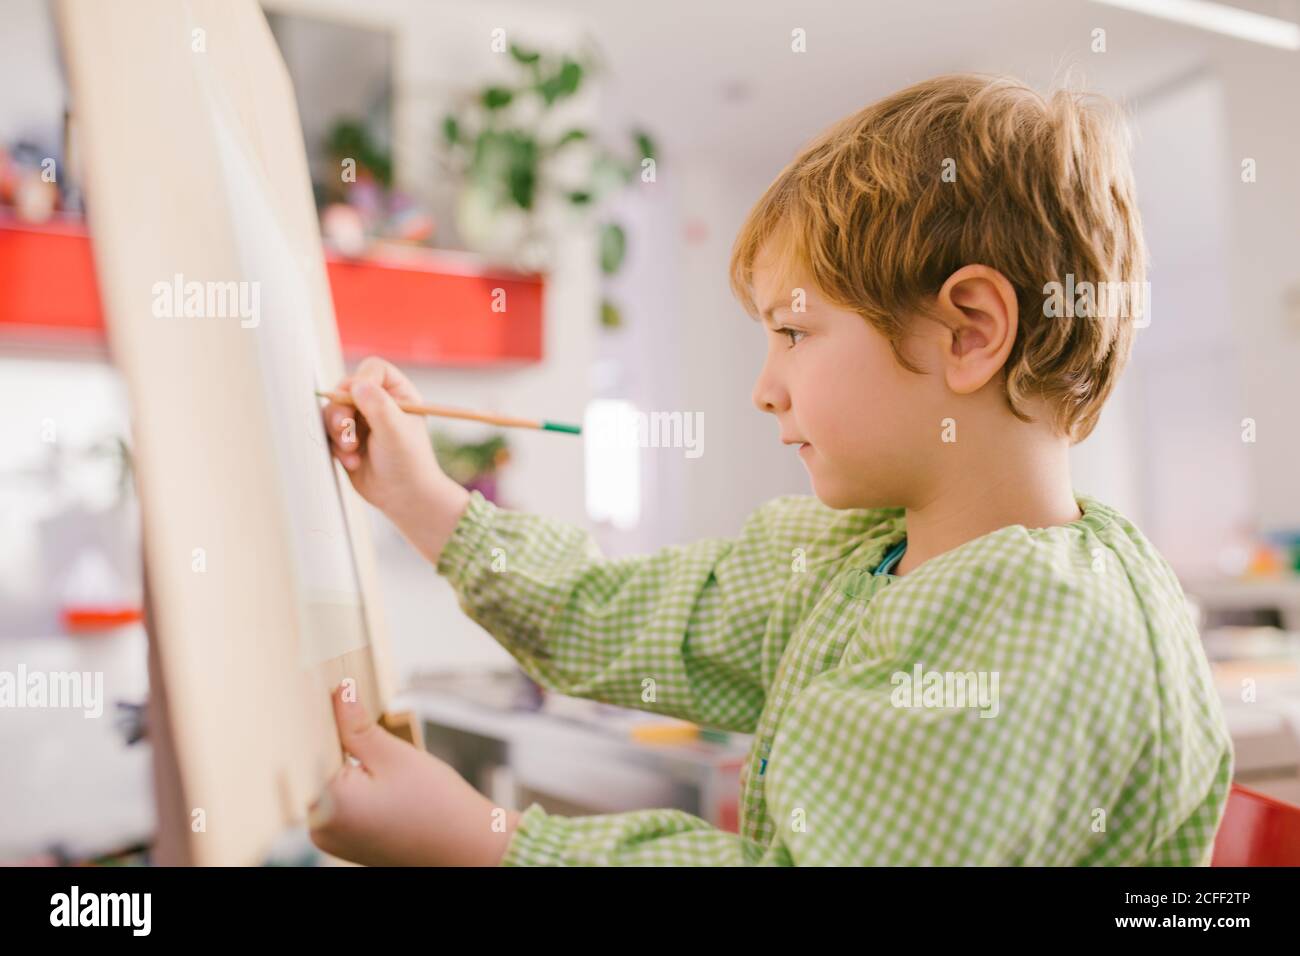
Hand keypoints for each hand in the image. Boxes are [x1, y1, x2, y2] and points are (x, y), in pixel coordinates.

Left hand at [308, 684, 520, 865]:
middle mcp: (321, 828)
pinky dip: (348, 778)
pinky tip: (368, 766)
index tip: (327, 690)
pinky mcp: (342, 840)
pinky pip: (335, 799)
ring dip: (339, 757)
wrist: (466, 848)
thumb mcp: (396, 756)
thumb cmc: (437, 807)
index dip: (317, 716)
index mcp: (329, 807)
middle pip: (313, 765)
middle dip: (330, 736)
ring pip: (324, 781)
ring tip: (366, 741)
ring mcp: (330, 838)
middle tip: (347, 703)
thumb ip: (357, 726)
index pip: (306, 749)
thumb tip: (337, 693)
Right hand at [322, 356, 469, 562]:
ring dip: (338, 432)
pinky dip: (336, 447)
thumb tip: (356, 384)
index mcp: (398, 394)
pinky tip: (352, 463)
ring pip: (332, 411)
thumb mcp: (395, 430)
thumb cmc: (408, 463)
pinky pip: (328, 433)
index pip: (373, 370)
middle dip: (342, 411)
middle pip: (345, 389)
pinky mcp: (347, 439)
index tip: (356, 398)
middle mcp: (379, 404)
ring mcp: (361, 421)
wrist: (404, 497)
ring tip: (352, 452)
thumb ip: (377, 405)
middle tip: (345, 431)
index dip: (361, 380)